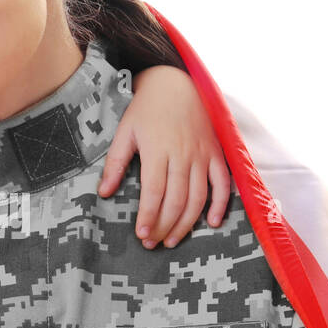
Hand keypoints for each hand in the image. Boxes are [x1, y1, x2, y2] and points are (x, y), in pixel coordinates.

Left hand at [97, 64, 230, 247]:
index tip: (142, 235)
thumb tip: (104, 193)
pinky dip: (220, 204)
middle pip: (176, 200)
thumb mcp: (125, 132)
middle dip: (164, 226)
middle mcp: (183, 155)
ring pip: (198, 197)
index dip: (149, 217)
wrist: (175, 83)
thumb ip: (115, 163)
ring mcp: (202, 155)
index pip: (154, 192)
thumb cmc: (146, 109)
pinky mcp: (217, 153)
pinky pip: (223, 183)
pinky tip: (213, 223)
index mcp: (157, 150)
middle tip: (153, 243)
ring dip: (187, 223)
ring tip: (172, 240)